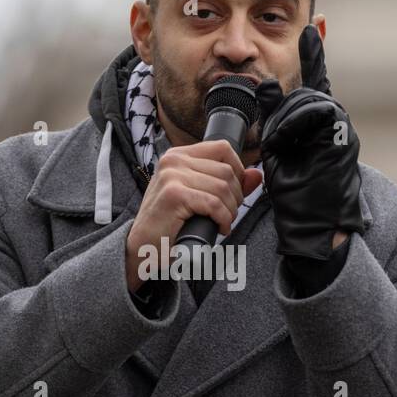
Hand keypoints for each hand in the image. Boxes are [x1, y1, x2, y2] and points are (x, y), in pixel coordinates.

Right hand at [125, 139, 264, 291]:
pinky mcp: (174, 194)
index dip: (237, 171)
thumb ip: (227, 184)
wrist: (140, 248)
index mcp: (178, 155)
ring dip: (230, 211)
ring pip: (223, 188)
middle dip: (236, 197)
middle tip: (226, 215)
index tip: (233, 193)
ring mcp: (172, 175)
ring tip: (222, 222)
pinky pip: (214, 204)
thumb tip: (256, 174)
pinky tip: (218, 228)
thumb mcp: (198, 197)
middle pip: (226, 171)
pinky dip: (223, 219)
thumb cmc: (168, 224)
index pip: (222, 148)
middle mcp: (173, 160)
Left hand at [255, 24, 363, 261]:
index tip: (314, 25)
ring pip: (307, 100)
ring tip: (279, 145)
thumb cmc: (296, 190)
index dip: (315, 53)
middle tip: (274, 140)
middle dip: (281, 112)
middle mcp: (333, 119)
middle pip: (302, 92)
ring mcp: (341, 126)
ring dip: (285, 121)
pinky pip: (317, 112)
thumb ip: (275, 115)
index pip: (317, 79)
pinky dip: (294, 124)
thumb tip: (267, 84)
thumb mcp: (277, 146)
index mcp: (319, 120)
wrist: (313, 222)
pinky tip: (285, 141)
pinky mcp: (343, 134)